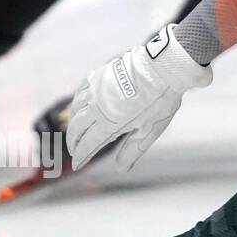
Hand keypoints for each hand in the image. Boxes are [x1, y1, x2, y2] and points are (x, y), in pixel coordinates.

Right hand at [66, 25, 211, 171]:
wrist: (164, 68)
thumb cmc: (160, 101)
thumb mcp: (149, 130)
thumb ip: (132, 150)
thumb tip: (120, 169)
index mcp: (109, 123)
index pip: (88, 145)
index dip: (81, 157)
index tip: (77, 165)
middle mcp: (96, 107)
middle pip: (77, 129)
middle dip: (74, 143)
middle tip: (74, 151)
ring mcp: (95, 90)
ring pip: (75, 111)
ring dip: (72, 124)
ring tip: (74, 133)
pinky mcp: (97, 76)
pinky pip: (79, 92)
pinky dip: (76, 104)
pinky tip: (78, 108)